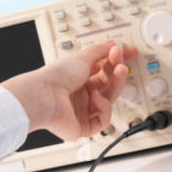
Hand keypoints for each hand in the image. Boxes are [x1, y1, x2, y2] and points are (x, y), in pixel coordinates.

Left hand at [0, 41, 138, 141]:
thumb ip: (100, 51)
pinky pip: (103, 119)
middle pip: (108, 85)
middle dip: (117, 73)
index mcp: (77, 78)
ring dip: (115, 85)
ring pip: (109, 100)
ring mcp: (82, 111)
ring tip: (118, 72)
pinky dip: (103, 107)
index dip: (117, 61)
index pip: (103, 70)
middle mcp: (80, 94)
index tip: (128, 52)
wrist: (43, 97)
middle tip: (122, 62)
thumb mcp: (81, 58)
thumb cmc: (56, 77)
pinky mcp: (83, 127)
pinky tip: (95, 97)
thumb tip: (111, 44)